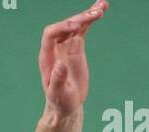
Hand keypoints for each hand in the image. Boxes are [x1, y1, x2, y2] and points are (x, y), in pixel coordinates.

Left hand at [39, 1, 107, 115]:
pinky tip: (102, 9)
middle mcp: (55, 48)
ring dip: (88, 15)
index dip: (62, 28)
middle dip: (79, 19)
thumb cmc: (60, 101)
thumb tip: (60, 64)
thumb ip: (58, 80)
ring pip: (76, 24)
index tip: (76, 28)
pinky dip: (91, 19)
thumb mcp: (58, 94)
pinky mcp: (76, 46)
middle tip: (94, 15)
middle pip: (65, 26)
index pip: (50, 34)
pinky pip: (83, 29)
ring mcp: (66, 45)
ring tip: (102, 8)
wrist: (67, 104)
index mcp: (47, 57)